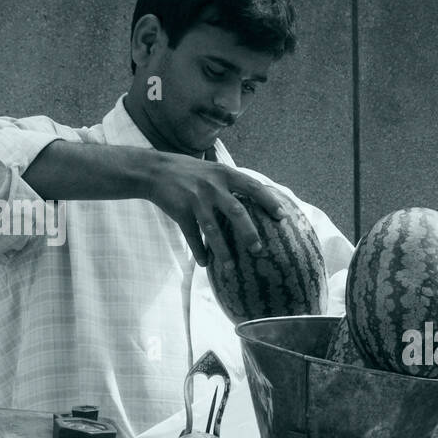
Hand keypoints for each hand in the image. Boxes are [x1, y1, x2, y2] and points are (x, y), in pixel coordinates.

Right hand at [147, 154, 285, 265]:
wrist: (155, 171)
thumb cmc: (190, 172)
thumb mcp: (214, 170)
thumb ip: (233, 183)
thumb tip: (261, 197)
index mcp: (224, 174)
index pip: (252, 187)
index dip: (269, 201)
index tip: (283, 216)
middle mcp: (212, 186)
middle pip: (236, 212)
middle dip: (249, 233)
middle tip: (258, 250)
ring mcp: (196, 199)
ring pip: (213, 229)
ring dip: (222, 250)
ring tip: (231, 266)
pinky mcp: (180, 211)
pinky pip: (192, 236)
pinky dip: (198, 250)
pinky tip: (205, 264)